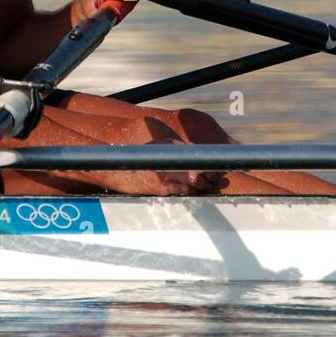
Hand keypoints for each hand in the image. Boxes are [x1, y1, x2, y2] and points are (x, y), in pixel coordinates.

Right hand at [102, 117, 226, 194]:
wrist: (118, 170)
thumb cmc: (139, 158)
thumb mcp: (158, 147)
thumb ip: (176, 148)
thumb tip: (194, 153)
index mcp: (170, 146)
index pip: (197, 155)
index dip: (209, 163)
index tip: (217, 167)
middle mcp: (169, 159)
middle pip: (199, 170)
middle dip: (210, 176)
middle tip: (217, 179)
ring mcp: (166, 175)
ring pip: (193, 182)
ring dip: (203, 185)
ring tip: (208, 185)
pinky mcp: (162, 188)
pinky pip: (182, 190)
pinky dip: (190, 190)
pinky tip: (193, 190)